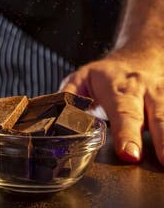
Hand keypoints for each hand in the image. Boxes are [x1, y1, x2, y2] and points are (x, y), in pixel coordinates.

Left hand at [62, 47, 163, 165]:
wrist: (141, 54)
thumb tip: (53, 115)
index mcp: (119, 87)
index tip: (129, 153)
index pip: (123, 112)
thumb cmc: (109, 75)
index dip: (126, 133)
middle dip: (162, 140)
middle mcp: (146, 90)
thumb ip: (69, 97)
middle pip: (157, 116)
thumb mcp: (83, 78)